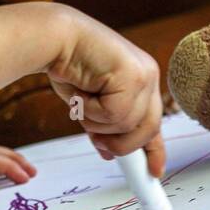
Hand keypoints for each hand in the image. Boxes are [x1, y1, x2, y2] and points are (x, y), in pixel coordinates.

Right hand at [47, 8, 166, 176]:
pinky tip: (83, 90)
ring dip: (96, 122)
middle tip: (96, 142)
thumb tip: (110, 153)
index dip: (154, 150)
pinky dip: (91, 111)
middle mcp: (148, 76)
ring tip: (82, 98)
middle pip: (147, 131)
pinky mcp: (134, 76)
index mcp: (142, 80)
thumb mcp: (91, 103)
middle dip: (118, 144)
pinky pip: (114, 116)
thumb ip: (105, 125)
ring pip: (127, 127)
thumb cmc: (67, 63)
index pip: (154, 122)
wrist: (54, 37)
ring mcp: (144, 75)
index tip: (154, 172)